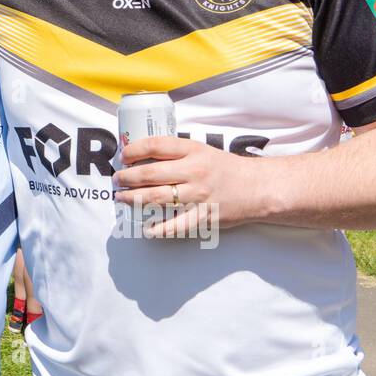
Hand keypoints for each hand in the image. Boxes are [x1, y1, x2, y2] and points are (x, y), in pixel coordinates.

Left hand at [114, 136, 262, 234]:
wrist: (257, 187)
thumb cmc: (225, 168)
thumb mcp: (202, 150)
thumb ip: (176, 152)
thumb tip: (140, 155)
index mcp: (192, 150)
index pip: (155, 146)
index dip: (133, 151)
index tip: (123, 157)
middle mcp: (194, 171)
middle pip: (149, 174)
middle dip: (126, 178)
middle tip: (117, 181)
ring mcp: (198, 195)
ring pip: (156, 198)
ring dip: (133, 199)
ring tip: (122, 199)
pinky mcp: (204, 217)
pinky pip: (175, 226)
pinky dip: (158, 229)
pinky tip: (146, 228)